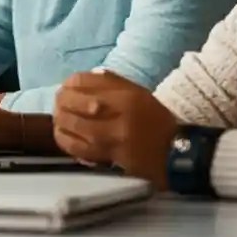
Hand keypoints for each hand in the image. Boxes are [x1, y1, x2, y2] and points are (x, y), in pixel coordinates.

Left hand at [54, 71, 176, 188]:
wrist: (178, 153)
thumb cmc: (156, 120)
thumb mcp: (138, 93)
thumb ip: (109, 83)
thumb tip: (80, 79)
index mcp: (126, 95)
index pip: (82, 82)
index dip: (68, 84)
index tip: (66, 88)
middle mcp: (118, 115)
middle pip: (72, 102)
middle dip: (60, 102)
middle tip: (59, 104)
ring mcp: (112, 138)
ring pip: (71, 125)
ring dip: (59, 120)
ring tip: (59, 119)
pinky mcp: (109, 157)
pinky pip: (77, 147)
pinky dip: (64, 139)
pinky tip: (63, 135)